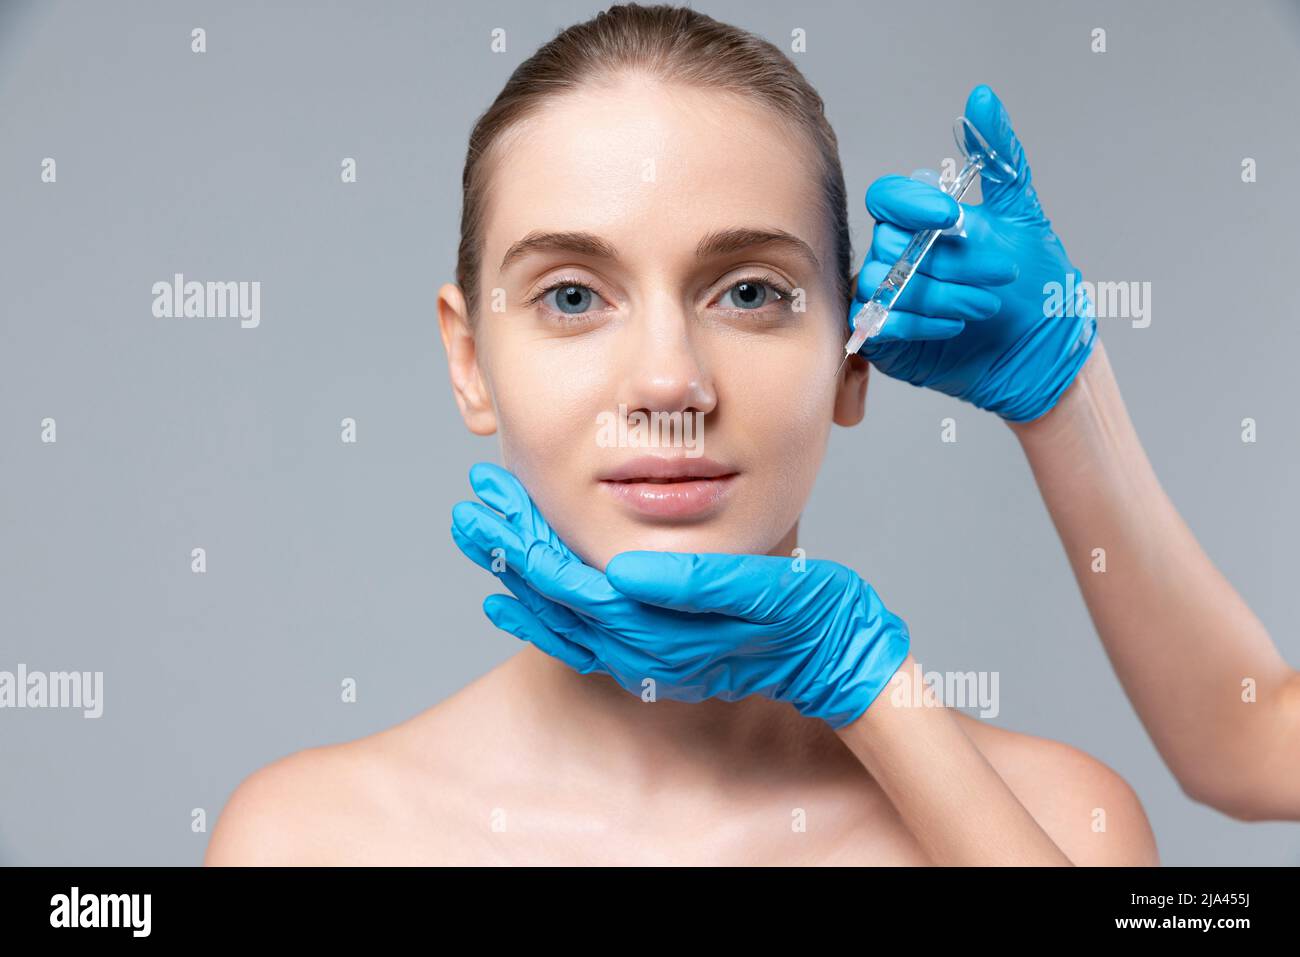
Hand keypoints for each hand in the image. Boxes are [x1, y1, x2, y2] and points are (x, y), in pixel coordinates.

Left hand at [450, 463, 910, 728]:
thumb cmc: (811, 613)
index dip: (529, 543)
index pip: (575, 587)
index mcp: (664, 633)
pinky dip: (539, 620)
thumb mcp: (763, 587)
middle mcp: (644, 656)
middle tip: (467, 511)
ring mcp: (645, 662)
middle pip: (556, 602)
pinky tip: (509, 603)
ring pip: (560, 621)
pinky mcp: (652, 660)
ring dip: (516, 578)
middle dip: (509, 552)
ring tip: (479, 539)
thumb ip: (693, 584)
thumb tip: (621, 572)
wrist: (839, 658)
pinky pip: (579, 644)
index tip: (492, 503)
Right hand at [853, 84, 1096, 422]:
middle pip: (889, 243)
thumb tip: (981, 98)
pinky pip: (879, 323)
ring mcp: (888, 297)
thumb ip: (998, 157)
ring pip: (884, 284)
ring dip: (938, 292)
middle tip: (1003, 270)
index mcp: (923, 221)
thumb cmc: (1038, 286)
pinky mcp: (887, 340)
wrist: (1046, 353)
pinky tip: (958, 324)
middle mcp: (899, 255)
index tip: (954, 216)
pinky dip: (917, 323)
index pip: (887, 199)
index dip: (913, 204)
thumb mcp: (1024, 214)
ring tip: (987, 304)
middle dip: (948, 257)